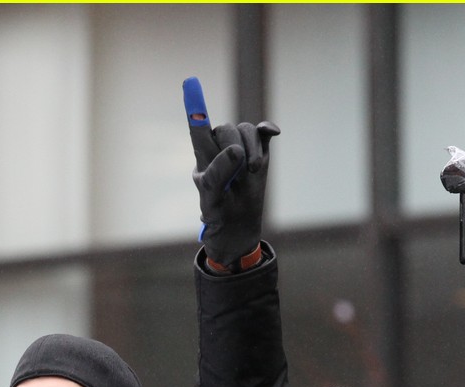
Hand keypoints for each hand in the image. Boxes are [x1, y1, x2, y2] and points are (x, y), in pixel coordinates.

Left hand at [184, 77, 278, 269]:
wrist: (238, 227)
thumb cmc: (218, 214)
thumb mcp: (212, 200)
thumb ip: (218, 175)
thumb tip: (236, 149)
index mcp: (202, 157)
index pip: (197, 128)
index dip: (194, 106)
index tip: (190, 81)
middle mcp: (219, 147)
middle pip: (226, 129)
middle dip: (235, 146)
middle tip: (244, 172)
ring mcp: (241, 148)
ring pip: (246, 129)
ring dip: (253, 147)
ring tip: (253, 172)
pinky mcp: (259, 151)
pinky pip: (263, 132)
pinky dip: (267, 130)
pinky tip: (274, 133)